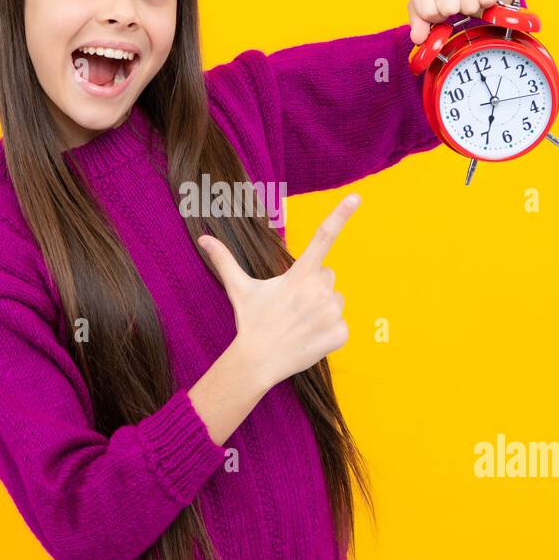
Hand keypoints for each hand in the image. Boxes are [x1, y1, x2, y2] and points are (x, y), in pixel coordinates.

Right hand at [197, 193, 360, 390]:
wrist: (257, 362)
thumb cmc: (251, 321)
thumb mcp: (239, 288)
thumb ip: (224, 260)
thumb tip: (202, 238)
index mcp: (299, 274)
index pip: (322, 237)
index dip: (340, 215)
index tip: (356, 197)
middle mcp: (319, 290)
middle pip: (327, 276)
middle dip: (313, 286)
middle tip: (292, 306)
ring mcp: (332, 313)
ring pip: (336, 301)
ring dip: (322, 309)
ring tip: (299, 324)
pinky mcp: (340, 333)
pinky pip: (340, 326)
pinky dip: (328, 332)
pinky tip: (309, 338)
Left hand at [405, 0, 512, 43]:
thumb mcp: (426, 2)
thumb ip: (419, 21)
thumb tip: (418, 38)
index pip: (427, 12)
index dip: (436, 15)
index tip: (439, 1)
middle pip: (448, 8)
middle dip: (454, 10)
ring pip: (468, 5)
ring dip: (471, 5)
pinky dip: (487, 0)